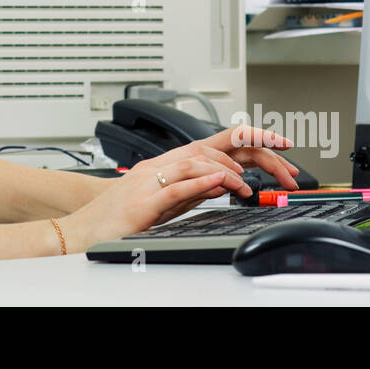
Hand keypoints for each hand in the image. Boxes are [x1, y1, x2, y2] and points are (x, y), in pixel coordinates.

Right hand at [59, 126, 297, 248]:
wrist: (85, 227)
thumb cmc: (121, 214)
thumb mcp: (167, 201)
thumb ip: (194, 190)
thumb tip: (224, 185)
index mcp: (170, 162)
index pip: (218, 143)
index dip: (252, 141)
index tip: (283, 148)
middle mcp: (163, 164)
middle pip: (214, 145)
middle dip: (254, 151)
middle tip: (285, 168)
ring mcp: (153, 179)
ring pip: (197, 160)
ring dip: (229, 171)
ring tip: (249, 187)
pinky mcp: (145, 201)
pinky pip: (177, 186)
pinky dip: (201, 182)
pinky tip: (222, 184)